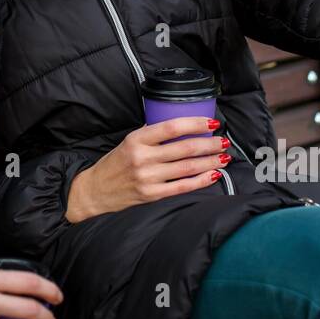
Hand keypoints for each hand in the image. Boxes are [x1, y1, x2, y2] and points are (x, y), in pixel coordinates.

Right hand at [65, 116, 227, 223]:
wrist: (96, 191)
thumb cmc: (115, 164)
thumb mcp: (128, 142)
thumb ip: (151, 135)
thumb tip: (182, 127)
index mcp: (136, 140)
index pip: (172, 127)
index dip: (195, 124)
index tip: (211, 123)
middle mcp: (142, 158)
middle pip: (185, 148)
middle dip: (209, 144)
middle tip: (222, 141)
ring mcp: (148, 178)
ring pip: (187, 167)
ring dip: (210, 161)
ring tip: (223, 156)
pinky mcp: (152, 195)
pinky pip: (183, 187)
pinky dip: (201, 180)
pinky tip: (213, 174)